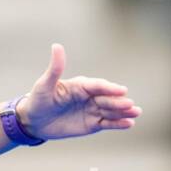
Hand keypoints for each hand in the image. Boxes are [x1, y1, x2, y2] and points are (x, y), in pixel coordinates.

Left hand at [18, 42, 140, 139]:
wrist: (34, 120)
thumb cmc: (38, 100)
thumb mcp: (44, 85)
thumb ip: (55, 68)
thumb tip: (56, 46)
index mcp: (81, 85)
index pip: (97, 86)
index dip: (109, 88)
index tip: (121, 90)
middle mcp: (90, 96)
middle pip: (107, 98)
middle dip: (119, 102)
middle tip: (129, 105)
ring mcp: (92, 110)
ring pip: (111, 111)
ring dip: (124, 112)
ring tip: (136, 113)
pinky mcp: (92, 124)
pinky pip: (107, 123)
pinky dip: (118, 124)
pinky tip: (129, 124)